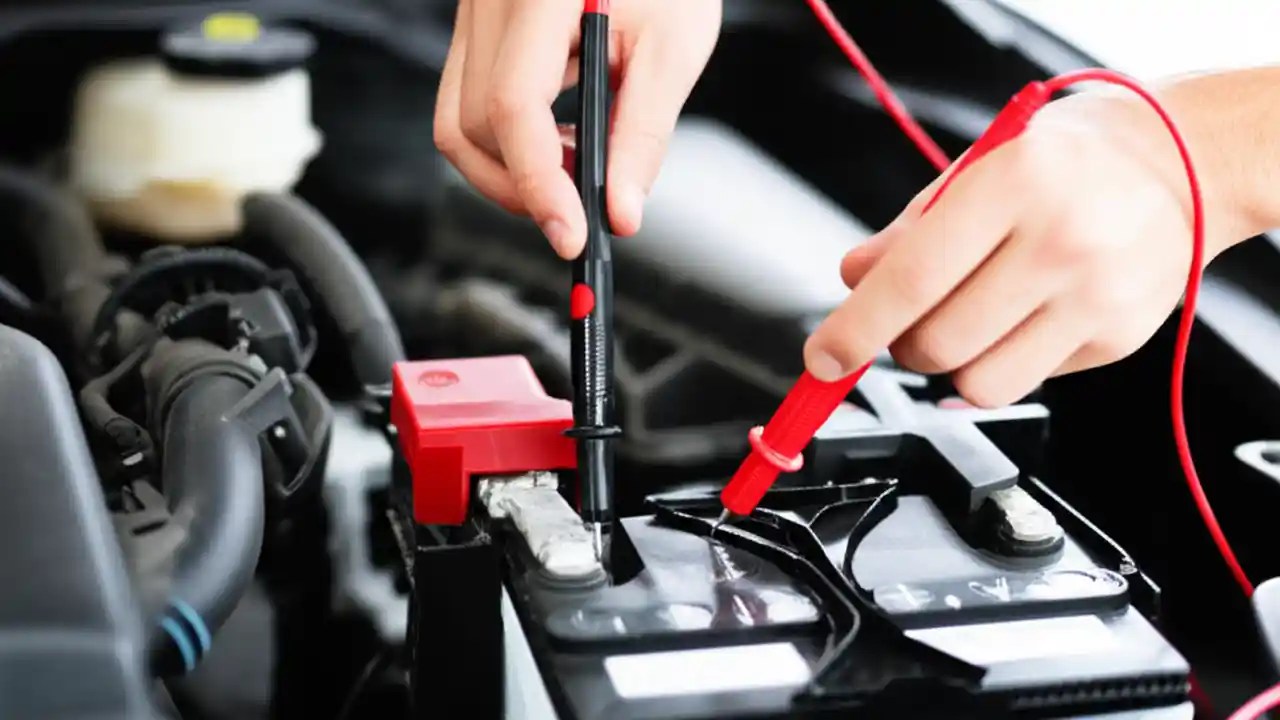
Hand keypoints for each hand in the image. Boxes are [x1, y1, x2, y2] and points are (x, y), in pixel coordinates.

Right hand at [433, 0, 721, 258]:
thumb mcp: (675, 46)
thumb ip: (643, 135)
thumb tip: (619, 210)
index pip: (512, 106)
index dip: (538, 182)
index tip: (570, 234)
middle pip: (471, 126)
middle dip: (523, 183)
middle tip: (582, 204)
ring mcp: (474, 11)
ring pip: (457, 123)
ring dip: (511, 168)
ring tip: (574, 165)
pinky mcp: (476, 27)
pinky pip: (466, 101)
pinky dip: (508, 140)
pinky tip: (558, 137)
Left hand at [803, 90, 1245, 406]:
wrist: (1183, 163)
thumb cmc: (1067, 161)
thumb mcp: (977, 169)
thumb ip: (909, 230)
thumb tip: (854, 280)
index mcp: (1012, 186)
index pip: (910, 282)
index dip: (854, 330)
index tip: (822, 357)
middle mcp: (1058, 244)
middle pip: (937, 344)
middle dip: (899, 344)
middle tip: (905, 320)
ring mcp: (1093, 298)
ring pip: (977, 383)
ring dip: (948, 364)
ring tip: (963, 319)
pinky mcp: (1116, 339)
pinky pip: (1024, 382)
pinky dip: (999, 364)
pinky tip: (1017, 319)